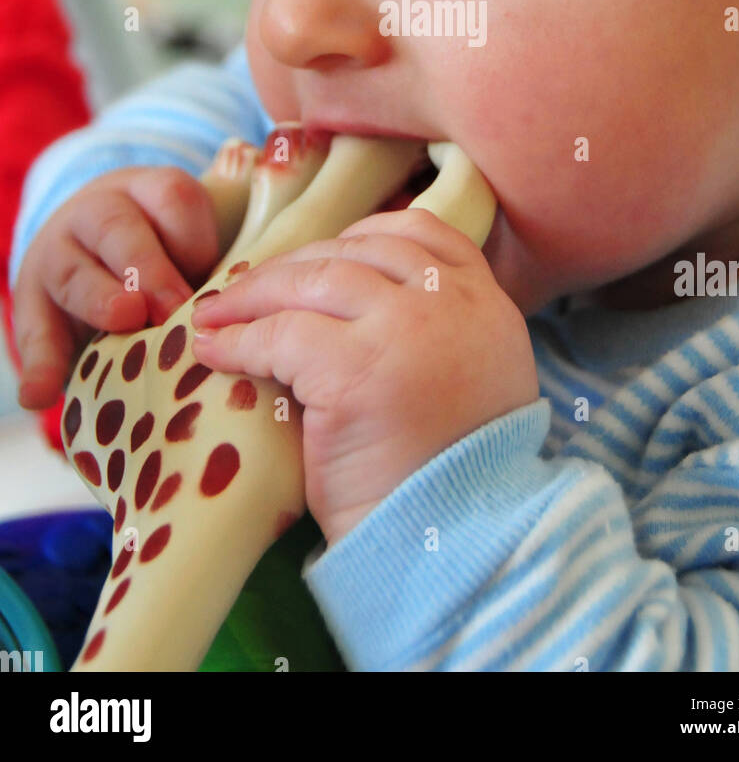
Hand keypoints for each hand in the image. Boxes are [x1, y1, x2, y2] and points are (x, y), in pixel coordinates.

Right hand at [13, 167, 221, 409]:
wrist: (87, 246)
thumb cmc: (160, 252)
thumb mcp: (185, 239)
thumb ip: (213, 262)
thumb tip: (250, 302)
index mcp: (146, 193)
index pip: (173, 198)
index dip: (193, 238)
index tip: (209, 275)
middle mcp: (96, 214)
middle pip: (117, 229)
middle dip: (147, 268)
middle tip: (171, 309)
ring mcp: (59, 254)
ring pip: (72, 270)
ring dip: (97, 298)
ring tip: (123, 321)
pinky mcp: (32, 301)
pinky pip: (32, 330)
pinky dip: (37, 364)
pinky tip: (40, 393)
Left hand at [190, 206, 538, 543]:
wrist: (457, 543)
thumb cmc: (453, 479)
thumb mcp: (473, 380)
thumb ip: (438, 332)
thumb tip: (357, 308)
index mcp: (486, 304)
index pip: (422, 234)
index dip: (362, 236)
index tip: (319, 256)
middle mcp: (452, 303)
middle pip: (357, 252)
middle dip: (294, 266)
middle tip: (248, 288)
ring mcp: (405, 327)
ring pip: (313, 281)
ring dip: (254, 295)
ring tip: (216, 315)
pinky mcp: (355, 368)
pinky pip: (280, 335)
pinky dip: (238, 340)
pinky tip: (213, 351)